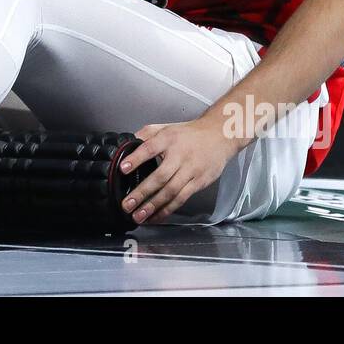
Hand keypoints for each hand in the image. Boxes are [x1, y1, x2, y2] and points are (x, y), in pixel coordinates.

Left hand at [118, 118, 238, 224]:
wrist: (220, 135)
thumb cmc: (190, 134)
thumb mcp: (166, 128)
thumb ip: (145, 135)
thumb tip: (126, 145)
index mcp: (169, 139)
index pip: (150, 148)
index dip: (136, 159)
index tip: (123, 169)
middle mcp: (180, 155)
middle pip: (160, 176)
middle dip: (142, 192)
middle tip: (127, 204)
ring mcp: (191, 170)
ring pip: (171, 191)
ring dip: (153, 206)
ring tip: (139, 216)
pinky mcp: (199, 182)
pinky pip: (181, 199)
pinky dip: (168, 209)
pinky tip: (156, 216)